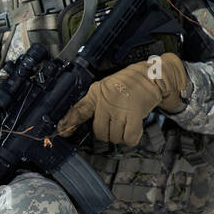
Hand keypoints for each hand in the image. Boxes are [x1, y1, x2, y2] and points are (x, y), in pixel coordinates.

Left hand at [56, 53, 189, 145]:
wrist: (152, 76)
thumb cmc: (129, 83)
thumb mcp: (106, 87)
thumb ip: (94, 102)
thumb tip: (81, 121)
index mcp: (96, 93)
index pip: (79, 110)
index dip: (69, 123)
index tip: (61, 132)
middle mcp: (106, 101)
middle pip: (99, 131)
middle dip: (107, 133)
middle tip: (115, 125)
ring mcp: (120, 108)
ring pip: (114, 136)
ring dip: (120, 136)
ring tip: (126, 123)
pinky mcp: (135, 115)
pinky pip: (128, 138)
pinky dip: (131, 138)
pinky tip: (133, 129)